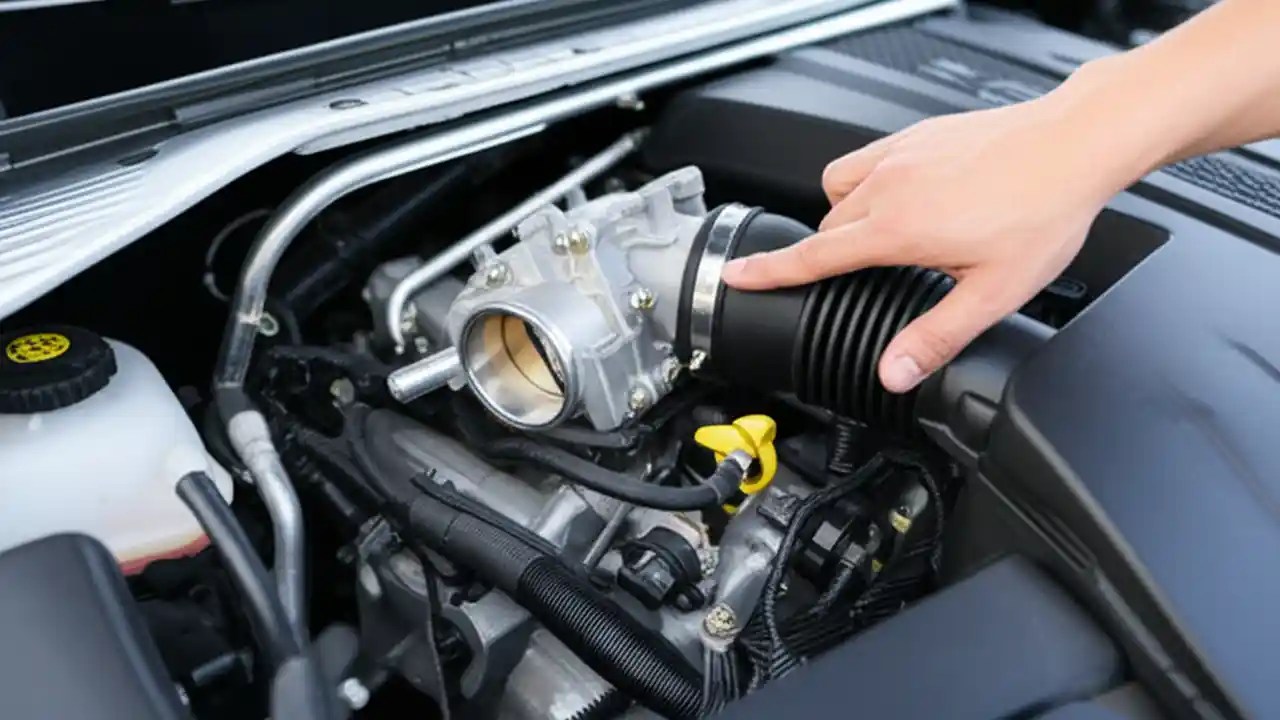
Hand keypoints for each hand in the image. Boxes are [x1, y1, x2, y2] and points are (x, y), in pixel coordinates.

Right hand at [722, 97, 1133, 393]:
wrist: (1074, 143)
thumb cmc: (1042, 210)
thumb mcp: (992, 293)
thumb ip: (936, 336)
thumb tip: (892, 374)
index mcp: (897, 230)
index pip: (813, 257)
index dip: (769, 272)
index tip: (736, 276)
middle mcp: (889, 187)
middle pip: (827, 226)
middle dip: (832, 254)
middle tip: (870, 275)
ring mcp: (901, 154)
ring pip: (838, 188)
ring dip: (845, 215)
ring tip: (884, 236)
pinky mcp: (916, 135)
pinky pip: (865, 159)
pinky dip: (867, 183)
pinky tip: (906, 196)